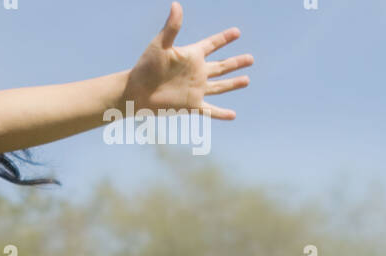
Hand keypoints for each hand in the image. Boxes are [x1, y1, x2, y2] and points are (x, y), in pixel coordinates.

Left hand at [122, 2, 252, 120]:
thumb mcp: (160, 45)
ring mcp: (195, 90)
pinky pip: (210, 111)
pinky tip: (233, 115)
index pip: (212, 45)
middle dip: (236, 63)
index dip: (224, 39)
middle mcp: (196, 73)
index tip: (237, 33)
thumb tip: (176, 5)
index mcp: (191, 56)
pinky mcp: (191, 106)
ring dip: (233, 84)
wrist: (135, 93)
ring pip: (220, 87)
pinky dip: (221, 113)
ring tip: (246, 80)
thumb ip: (172, 27)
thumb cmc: (145, 67)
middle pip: (221, 66)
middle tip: (250, 59)